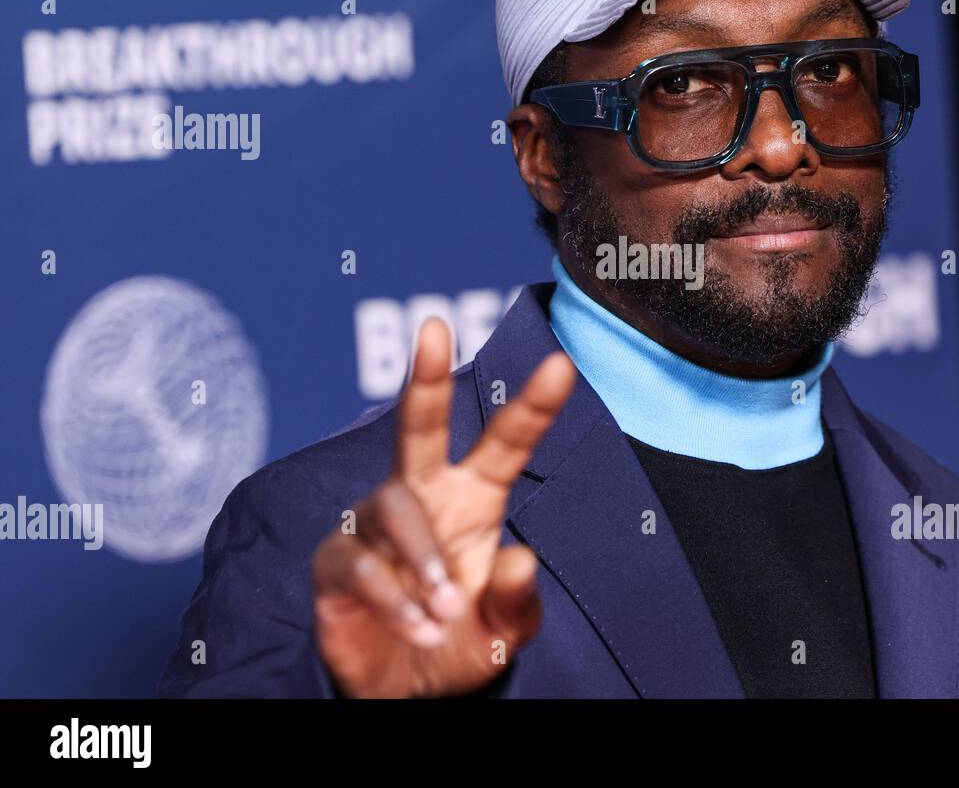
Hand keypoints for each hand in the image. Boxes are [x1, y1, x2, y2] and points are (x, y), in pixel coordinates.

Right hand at [311, 317, 575, 697]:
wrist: (404, 690)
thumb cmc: (459, 641)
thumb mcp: (503, 631)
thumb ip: (516, 600)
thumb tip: (523, 557)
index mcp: (474, 500)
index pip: (505, 444)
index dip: (533, 407)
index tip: (562, 364)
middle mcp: (424, 498)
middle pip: (420, 426)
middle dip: (427, 377)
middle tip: (433, 327)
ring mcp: (374, 525)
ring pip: (395, 510)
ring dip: (425, 562)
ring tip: (445, 612)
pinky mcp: (337, 561)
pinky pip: (360, 563)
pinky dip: (394, 598)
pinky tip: (420, 626)